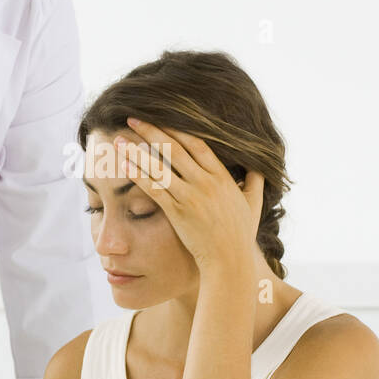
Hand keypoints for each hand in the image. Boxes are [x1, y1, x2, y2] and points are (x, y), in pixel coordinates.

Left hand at [117, 117, 263, 273]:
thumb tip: (260, 167)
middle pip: (174, 149)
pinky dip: (138, 176)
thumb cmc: (240, 234)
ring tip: (119, 140)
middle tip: (133, 117)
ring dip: (137, 151)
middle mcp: (206, 183)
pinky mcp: (177, 213)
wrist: (229, 260)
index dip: (177, 129)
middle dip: (151, 131)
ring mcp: (190, 197)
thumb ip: (256, 182)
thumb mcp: (254, 204)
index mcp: (223, 177)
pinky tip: (124, 166)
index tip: (161, 118)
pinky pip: (154, 190)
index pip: (197, 144)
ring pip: (159, 167)